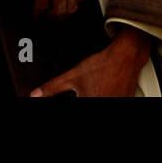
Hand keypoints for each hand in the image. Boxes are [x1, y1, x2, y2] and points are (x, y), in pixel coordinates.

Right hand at [4, 0, 85, 18]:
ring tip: (44, 16)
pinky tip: (35, 12)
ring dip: (50, 16)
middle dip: (62, 15)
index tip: (67, 7)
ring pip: (57, 11)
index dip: (73, 4)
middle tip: (55, 17)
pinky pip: (41, 6)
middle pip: (70, 7)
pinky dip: (37, 12)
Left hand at [30, 28, 151, 96]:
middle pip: (86, 102)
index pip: (70, 105)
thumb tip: (35, 94)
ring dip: (93, 96)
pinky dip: (102, 96)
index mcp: (89, 102)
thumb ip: (52, 87)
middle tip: (83, 90)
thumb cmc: (102, 65)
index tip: (74, 95)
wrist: (126, 57)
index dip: (70, 99)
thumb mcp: (73, 75)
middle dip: (80, 97)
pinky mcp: (123, 102)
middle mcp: (102, 105)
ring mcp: (114, 104)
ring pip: (97, 102)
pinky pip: (108, 100)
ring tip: (94, 88)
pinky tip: (102, 90)